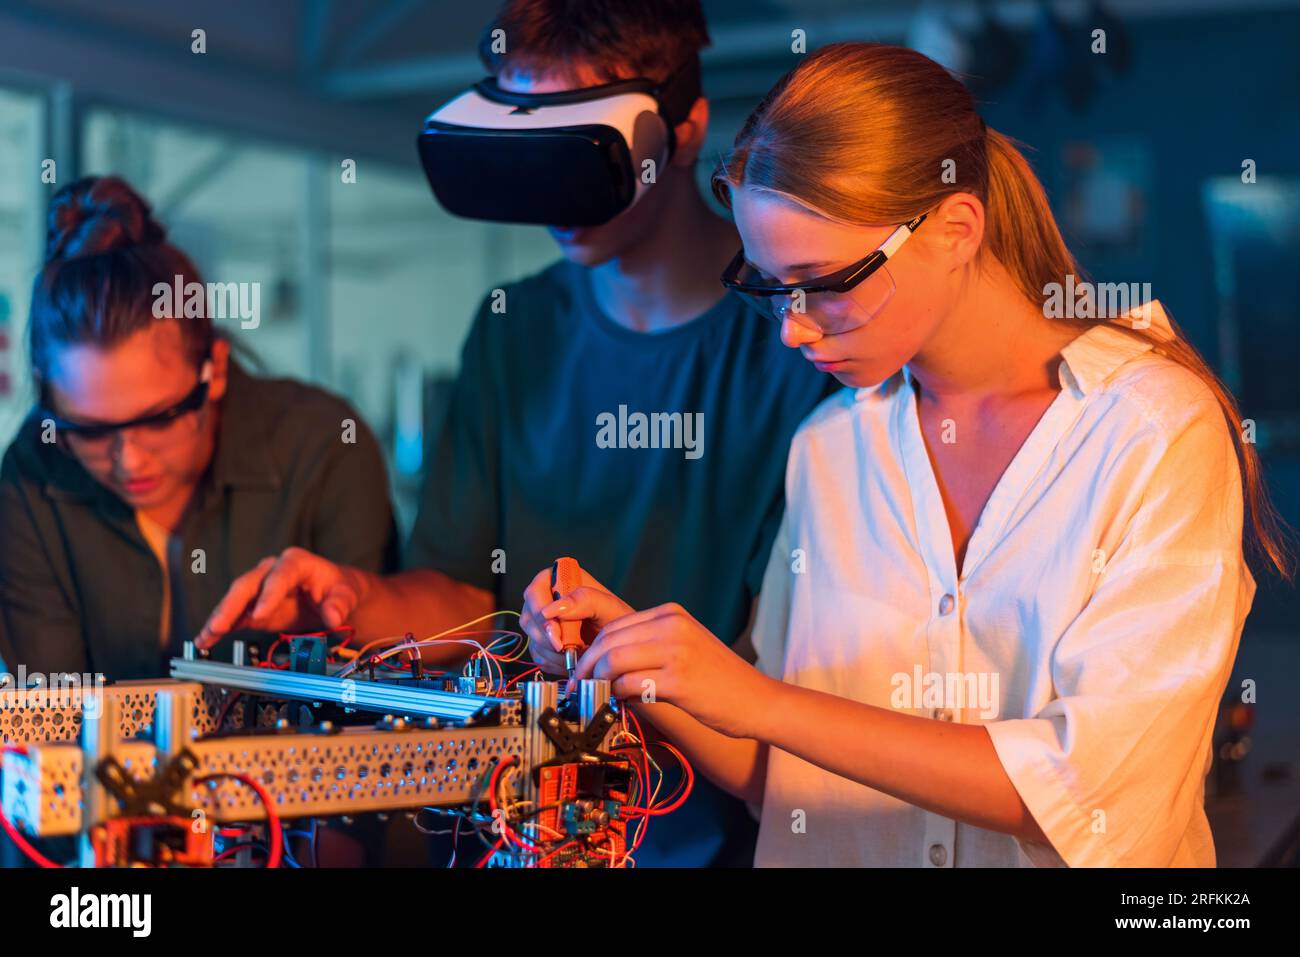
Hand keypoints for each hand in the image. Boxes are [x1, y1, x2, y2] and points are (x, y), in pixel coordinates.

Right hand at [195, 547, 363, 649]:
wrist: (332, 595)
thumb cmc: (338, 588)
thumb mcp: (347, 593)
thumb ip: (340, 604)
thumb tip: (333, 616)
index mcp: (296, 562)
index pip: (280, 576)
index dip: (269, 594)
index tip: (260, 614)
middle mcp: (271, 571)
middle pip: (247, 585)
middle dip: (232, 606)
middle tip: (220, 626)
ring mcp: (259, 589)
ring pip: (235, 601)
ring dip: (219, 619)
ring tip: (205, 637)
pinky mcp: (252, 607)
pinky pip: (234, 617)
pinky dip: (220, 629)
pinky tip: (205, 641)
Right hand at [519, 561, 631, 674]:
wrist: (620, 641)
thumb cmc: (616, 619)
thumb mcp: (607, 606)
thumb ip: (584, 600)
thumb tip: (553, 609)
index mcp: (558, 578)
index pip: (534, 593)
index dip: (542, 615)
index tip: (558, 635)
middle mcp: (544, 598)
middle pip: (529, 619)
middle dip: (550, 639)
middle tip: (572, 649)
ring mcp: (540, 622)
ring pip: (533, 640)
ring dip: (556, 654)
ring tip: (581, 652)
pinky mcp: (541, 643)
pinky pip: (539, 656)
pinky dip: (556, 663)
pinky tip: (574, 659)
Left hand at [562, 600, 771, 738]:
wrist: (757, 700)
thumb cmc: (719, 679)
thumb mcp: (686, 646)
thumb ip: (650, 645)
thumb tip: (605, 663)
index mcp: (671, 614)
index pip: (614, 626)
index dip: (590, 650)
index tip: (579, 671)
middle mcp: (672, 626)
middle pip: (608, 641)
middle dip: (585, 667)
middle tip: (576, 688)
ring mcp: (676, 652)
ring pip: (613, 661)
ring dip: (596, 682)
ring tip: (593, 698)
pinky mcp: (679, 681)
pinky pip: (630, 685)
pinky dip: (616, 697)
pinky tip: (618, 706)